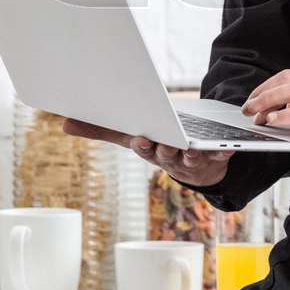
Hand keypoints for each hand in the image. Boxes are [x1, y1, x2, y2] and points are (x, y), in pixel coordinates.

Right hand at [60, 118, 234, 187]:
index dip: (142, 146)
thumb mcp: (130, 136)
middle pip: (167, 154)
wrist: (196, 165)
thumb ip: (101, 130)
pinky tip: (226, 148)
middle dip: (166, 149)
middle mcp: (169, 157)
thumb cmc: (158, 145)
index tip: (141, 140)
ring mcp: (192, 159)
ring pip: (191, 158)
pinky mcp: (214, 157)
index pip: (143, 148)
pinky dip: (222, 152)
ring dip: (193, 154)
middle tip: (167, 144)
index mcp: (149, 149)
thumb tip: (63, 123)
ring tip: (195, 148)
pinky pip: (219, 155)